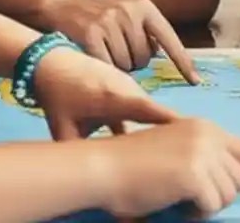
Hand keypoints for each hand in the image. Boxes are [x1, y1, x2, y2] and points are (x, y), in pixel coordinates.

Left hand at [33, 47, 180, 140]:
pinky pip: (140, 103)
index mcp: (112, 97)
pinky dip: (145, 117)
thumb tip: (90, 176)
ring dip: (156, 124)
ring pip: (147, 108)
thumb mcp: (63, 127)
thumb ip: (79, 150)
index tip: (189, 133)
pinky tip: (144, 136)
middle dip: (168, 129)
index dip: (168, 121)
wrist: (51, 62)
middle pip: (154, 111)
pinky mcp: (125, 83)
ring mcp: (127, 83)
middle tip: (179, 150)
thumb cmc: (57, 96)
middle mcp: (126, 88)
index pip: (147, 110)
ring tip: (165, 145)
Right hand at [42, 0, 197, 74]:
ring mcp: (110, 22)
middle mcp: (130, 12)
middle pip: (144, 59)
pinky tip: (94, 57)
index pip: (169, 39)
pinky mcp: (91, 35)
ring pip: (126, 66)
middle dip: (133, 63)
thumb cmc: (98, 13)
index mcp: (145, 7)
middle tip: (116, 50)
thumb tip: (161, 53)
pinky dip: (103, 69)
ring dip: (117, 67)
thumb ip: (145, 30)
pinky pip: (107, 67)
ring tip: (103, 50)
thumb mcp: (127, 12)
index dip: (182, 62)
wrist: (61, 2)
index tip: (195, 81)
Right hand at [95, 118, 239, 217]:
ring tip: (179, 198)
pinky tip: (175, 203)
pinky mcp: (195, 173)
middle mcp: (210, 135)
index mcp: (206, 128)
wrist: (102, 168)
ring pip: (228, 194)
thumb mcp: (175, 151)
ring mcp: (204, 152)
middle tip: (190, 199)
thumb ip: (205, 158)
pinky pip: (212, 206)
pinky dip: (196, 213)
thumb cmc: (130, 167)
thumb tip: (234, 182)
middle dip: (221, 196)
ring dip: (207, 205)